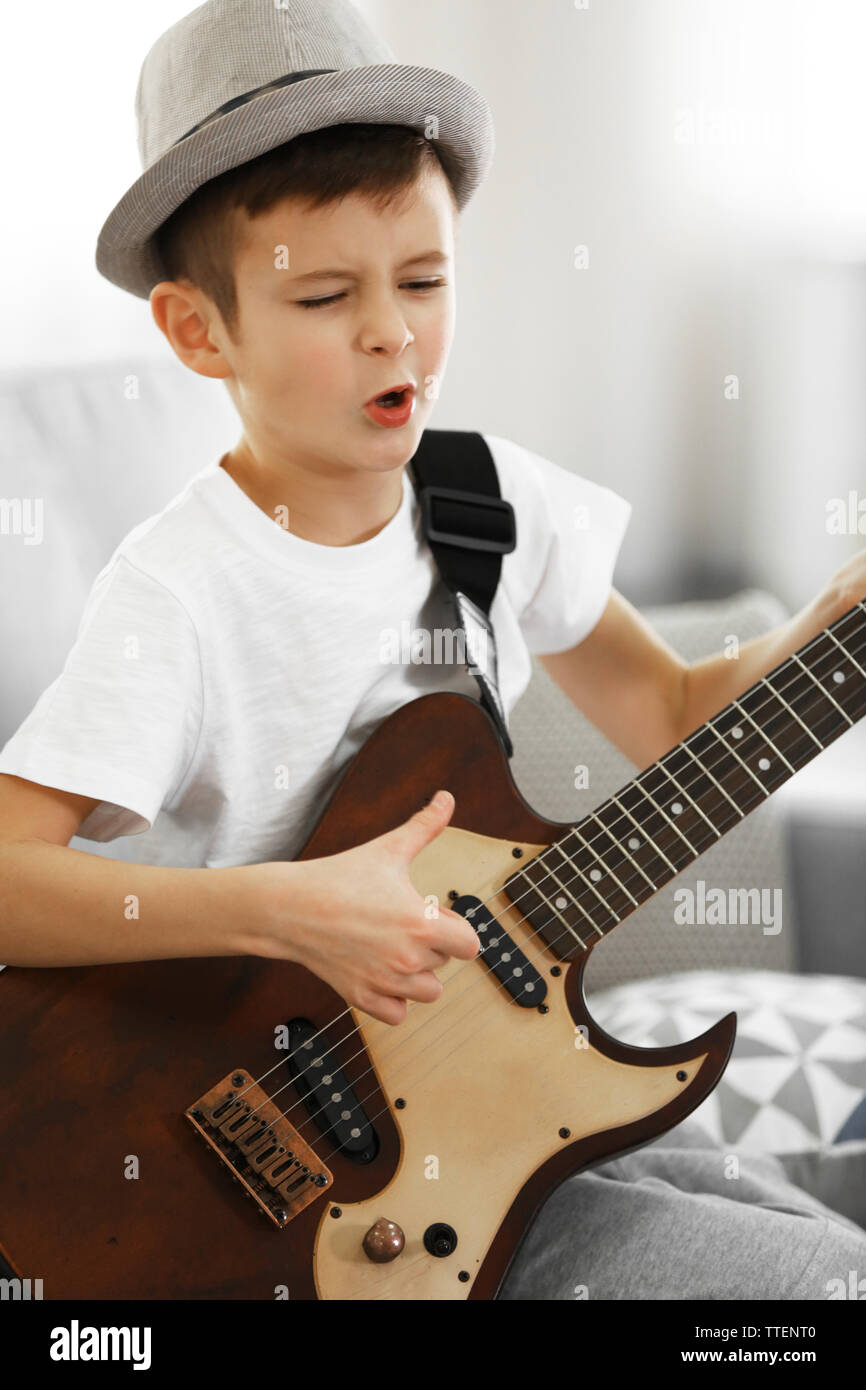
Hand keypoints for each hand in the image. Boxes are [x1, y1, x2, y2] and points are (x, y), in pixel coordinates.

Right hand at [246, 790, 479, 1024]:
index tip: (437, 917)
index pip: (471, 944)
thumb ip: (425, 825)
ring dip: (418, 974)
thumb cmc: (338, 877)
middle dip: (432, 945)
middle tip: (404, 924)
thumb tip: (446, 798)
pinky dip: (395, 999)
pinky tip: (381, 972)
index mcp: (422, 924)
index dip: (457, 929)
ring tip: (396, 949)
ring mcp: (385, 982)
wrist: (290, 906)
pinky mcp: (362, 998)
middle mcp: (408, 959)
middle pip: (446, 963)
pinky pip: (398, 1014)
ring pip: (427, 992)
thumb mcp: (388, 848)